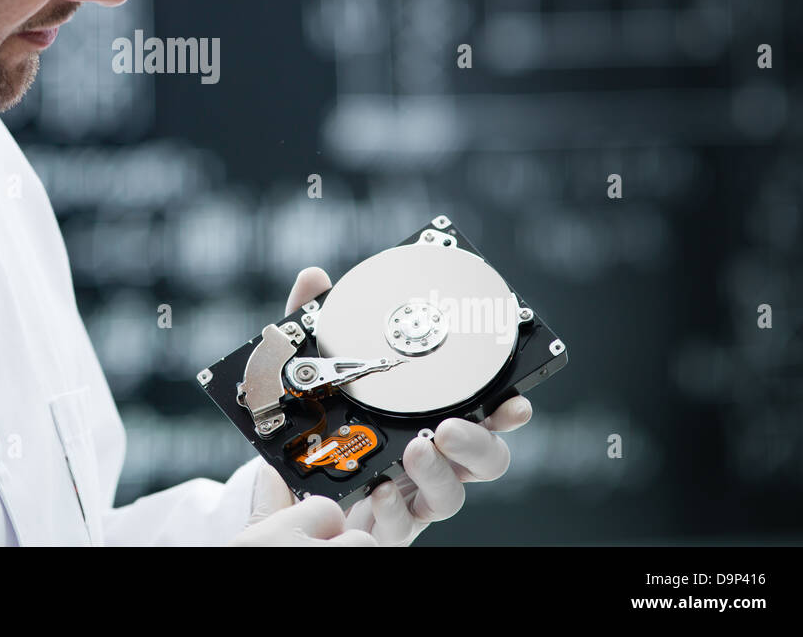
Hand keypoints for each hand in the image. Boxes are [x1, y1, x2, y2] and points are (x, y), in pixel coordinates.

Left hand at [230, 267, 531, 546]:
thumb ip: (314, 328)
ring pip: (450, 496)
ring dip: (439, 474)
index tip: (515, 399)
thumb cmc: (316, 426)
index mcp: (428, 419)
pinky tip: (380, 490)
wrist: (287, 486)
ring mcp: (410, 495)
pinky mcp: (385, 524)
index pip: (483, 414)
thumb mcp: (310, 370)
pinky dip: (393, 508)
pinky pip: (401, 524)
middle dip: (479, 441)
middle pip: (484, 459)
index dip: (507, 410)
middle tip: (451, 426)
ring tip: (416, 452)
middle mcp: (431, 459)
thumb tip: (315, 278)